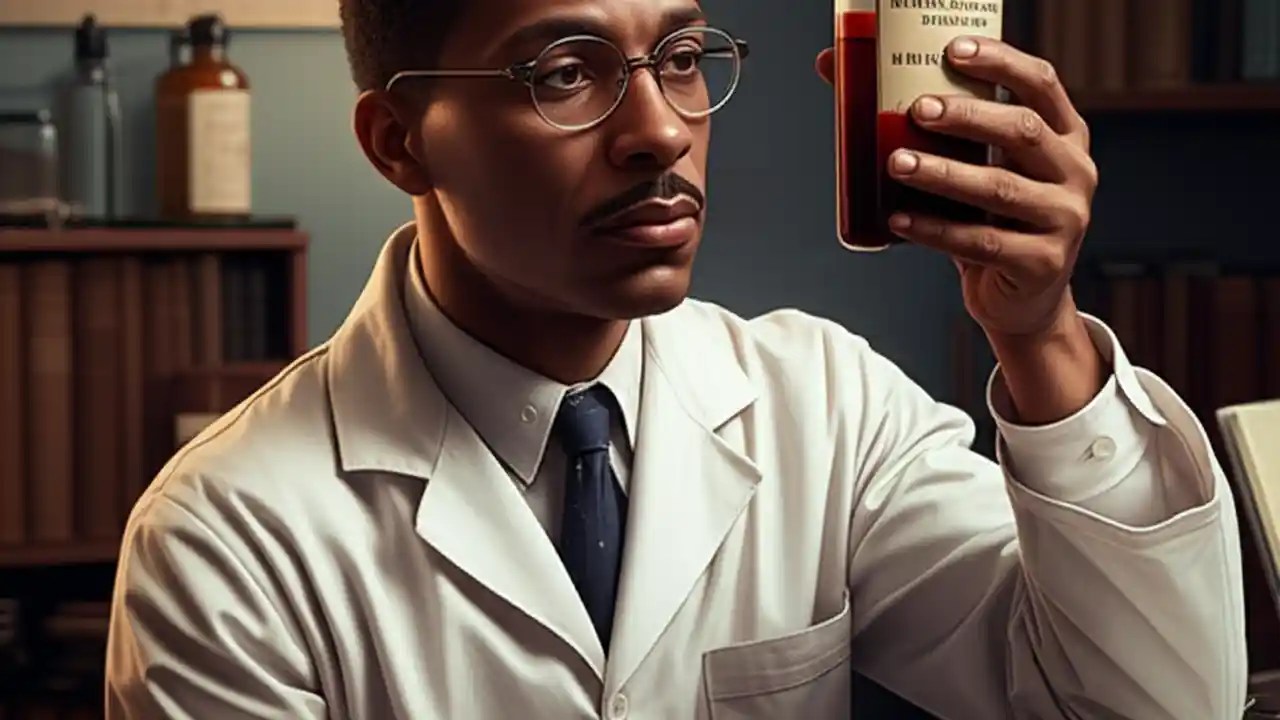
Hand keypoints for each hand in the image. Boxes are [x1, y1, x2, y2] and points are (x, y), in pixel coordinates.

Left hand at [815, 37, 1096, 338]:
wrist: (1019, 297)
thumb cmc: (991, 220)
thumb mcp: (975, 167)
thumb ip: (931, 127)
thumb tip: (837, 71)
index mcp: (1064, 136)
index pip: (1041, 84)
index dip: (1000, 63)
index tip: (953, 51)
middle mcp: (1074, 173)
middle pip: (1022, 131)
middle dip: (967, 117)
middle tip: (917, 110)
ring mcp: (1064, 219)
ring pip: (998, 189)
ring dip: (943, 174)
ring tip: (897, 163)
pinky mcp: (1041, 263)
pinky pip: (980, 243)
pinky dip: (934, 229)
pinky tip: (898, 219)